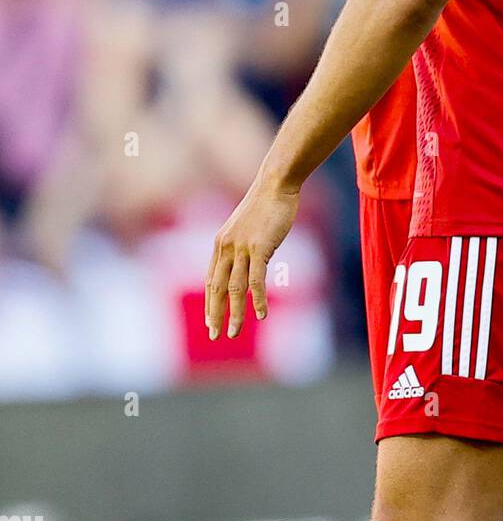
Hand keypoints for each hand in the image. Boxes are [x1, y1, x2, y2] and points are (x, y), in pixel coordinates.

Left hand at [205, 171, 299, 339]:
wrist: (275, 184)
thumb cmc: (265, 204)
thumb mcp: (247, 227)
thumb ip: (242, 246)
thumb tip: (247, 264)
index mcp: (221, 244)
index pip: (211, 280)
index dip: (210, 303)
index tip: (210, 321)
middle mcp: (226, 248)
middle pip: (217, 288)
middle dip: (215, 314)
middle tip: (215, 335)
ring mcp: (242, 248)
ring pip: (235, 288)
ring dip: (235, 313)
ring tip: (234, 333)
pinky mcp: (259, 247)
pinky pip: (256, 280)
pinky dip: (258, 299)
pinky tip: (261, 314)